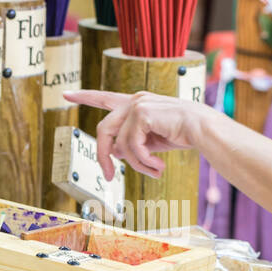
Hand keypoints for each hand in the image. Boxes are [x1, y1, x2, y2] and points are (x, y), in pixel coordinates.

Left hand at [64, 89, 215, 180]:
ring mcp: (137, 105)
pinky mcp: (142, 114)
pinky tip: (159, 166)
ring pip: (120, 144)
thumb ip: (132, 140)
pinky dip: (143, 161)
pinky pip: (131, 146)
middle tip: (109, 177)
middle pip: (104, 130)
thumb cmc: (183, 133)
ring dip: (136, 164)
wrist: (205, 130)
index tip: (66, 93)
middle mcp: (133, 100)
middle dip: (103, 157)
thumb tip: (114, 151)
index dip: (84, 96)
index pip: (104, 98)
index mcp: (135, 103)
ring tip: (155, 171)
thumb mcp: (152, 138)